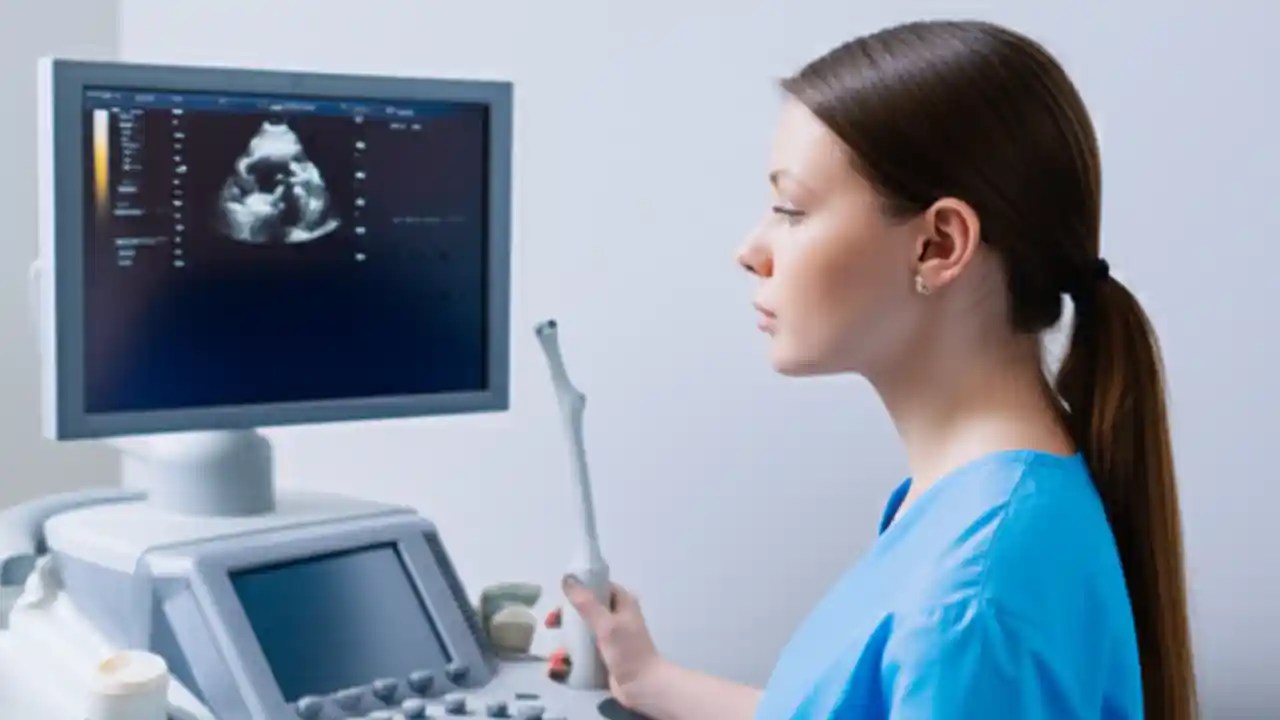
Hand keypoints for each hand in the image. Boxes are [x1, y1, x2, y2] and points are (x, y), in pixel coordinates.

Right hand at [548, 576, 663, 707]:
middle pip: (586, 609)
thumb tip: (567, 579)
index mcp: (622, 602)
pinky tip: (559, 662)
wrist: (642, 686)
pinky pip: (583, 649)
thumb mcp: (606, 625)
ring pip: (582, 631)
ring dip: (566, 638)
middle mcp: (616, 616)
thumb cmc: (627, 651)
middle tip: (552, 624)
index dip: (579, 588)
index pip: (598, 586)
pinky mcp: (603, 655)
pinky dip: (571, 653)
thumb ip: (586, 603)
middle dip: (567, 617)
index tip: (560, 597)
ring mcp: (610, 637)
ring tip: (554, 649)